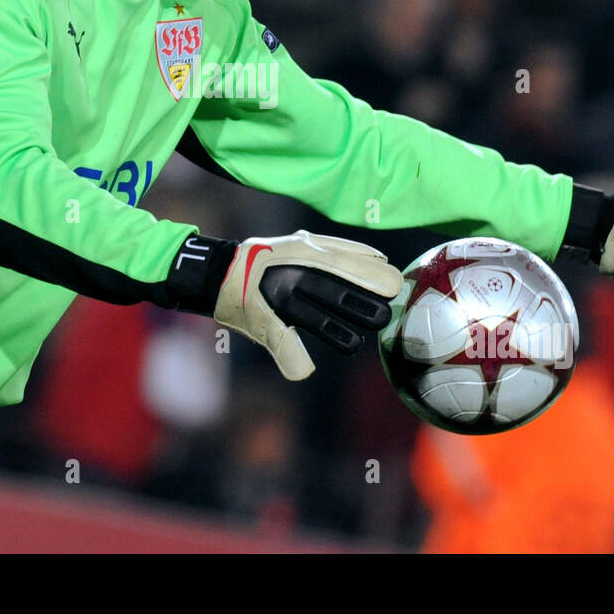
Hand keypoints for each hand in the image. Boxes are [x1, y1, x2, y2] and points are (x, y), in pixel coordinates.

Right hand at [214, 231, 402, 379]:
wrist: (219, 273)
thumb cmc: (271, 258)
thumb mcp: (304, 244)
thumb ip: (342, 251)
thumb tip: (382, 259)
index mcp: (306, 250)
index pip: (345, 261)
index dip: (372, 275)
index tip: (394, 286)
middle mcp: (291, 271)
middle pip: (333, 290)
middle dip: (363, 305)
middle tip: (385, 317)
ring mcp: (276, 297)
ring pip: (312, 317)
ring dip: (337, 333)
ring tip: (355, 344)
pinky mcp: (262, 323)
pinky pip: (282, 343)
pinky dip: (295, 360)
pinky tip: (307, 369)